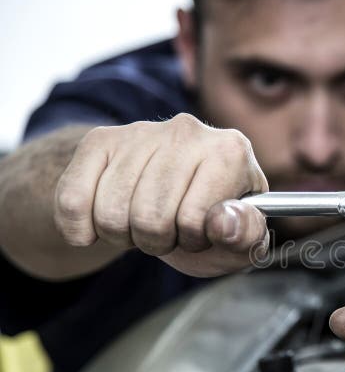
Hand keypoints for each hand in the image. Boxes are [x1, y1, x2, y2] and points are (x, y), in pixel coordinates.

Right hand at [54, 113, 268, 276]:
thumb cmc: (212, 225)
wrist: (167, 202)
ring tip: (144, 223)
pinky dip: (81, 229)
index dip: (193, 239)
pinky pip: (73, 199)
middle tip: (169, 231)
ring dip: (123, 236)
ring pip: (110, 213)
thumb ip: (246, 236)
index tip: (200, 232)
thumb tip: (223, 223)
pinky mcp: (100, 140)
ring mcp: (142, 131)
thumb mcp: (241, 240)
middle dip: (156, 241)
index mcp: (230, 152)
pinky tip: (99, 228)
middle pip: (149, 217)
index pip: (195, 218)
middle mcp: (187, 130)